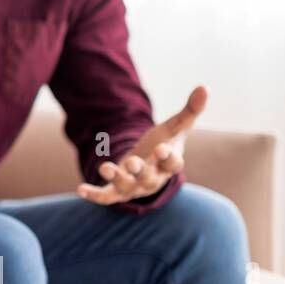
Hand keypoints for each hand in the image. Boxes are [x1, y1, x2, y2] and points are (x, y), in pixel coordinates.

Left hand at [76, 85, 206, 204]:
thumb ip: (190, 110)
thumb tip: (204, 86)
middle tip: (133, 162)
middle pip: (148, 178)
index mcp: (169, 164)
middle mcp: (153, 179)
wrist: (147, 165)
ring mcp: (134, 186)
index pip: (172, 164)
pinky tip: (80, 189)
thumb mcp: (175, 127)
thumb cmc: (164, 144)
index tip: (161, 148)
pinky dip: (95, 195)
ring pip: (126, 187)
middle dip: (140, 171)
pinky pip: (106, 196)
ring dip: (116, 178)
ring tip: (105, 167)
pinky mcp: (116, 191)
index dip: (167, 158)